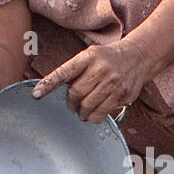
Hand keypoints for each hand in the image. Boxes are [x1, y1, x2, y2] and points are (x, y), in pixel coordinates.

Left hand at [32, 39, 152, 122]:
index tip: (36, 95)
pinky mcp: (122, 95)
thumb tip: (54, 88)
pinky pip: (102, 113)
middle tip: (71, 105)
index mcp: (88, 57)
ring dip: (81, 112)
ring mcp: (113, 82)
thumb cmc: (107, 58)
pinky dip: (93, 117)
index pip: (64, 72)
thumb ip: (74, 70)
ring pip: (88, 106)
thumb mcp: (89, 55)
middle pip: (76, 93)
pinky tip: (93, 114)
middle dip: (70, 103)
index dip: (48, 84)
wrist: (137, 57)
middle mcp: (100, 69)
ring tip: (82, 111)